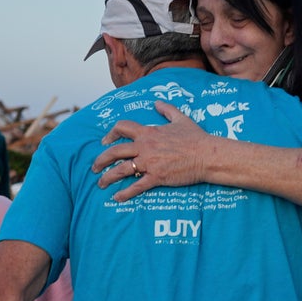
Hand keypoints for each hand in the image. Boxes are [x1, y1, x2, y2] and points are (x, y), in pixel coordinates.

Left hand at [92, 100, 208, 201]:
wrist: (207, 155)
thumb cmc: (196, 138)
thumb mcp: (181, 119)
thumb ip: (167, 109)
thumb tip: (157, 102)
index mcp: (148, 132)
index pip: (122, 128)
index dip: (110, 134)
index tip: (105, 142)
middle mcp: (145, 147)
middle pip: (114, 151)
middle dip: (101, 160)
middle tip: (94, 167)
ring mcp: (150, 163)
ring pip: (121, 170)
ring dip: (108, 178)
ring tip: (100, 184)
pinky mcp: (156, 177)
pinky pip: (136, 186)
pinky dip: (124, 193)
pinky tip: (117, 198)